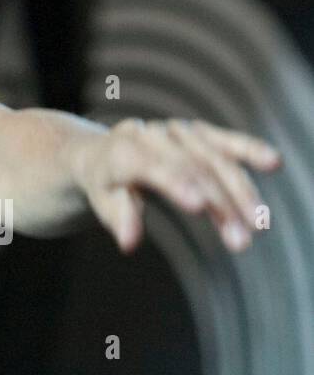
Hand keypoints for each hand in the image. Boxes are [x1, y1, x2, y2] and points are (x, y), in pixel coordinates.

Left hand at [73, 117, 281, 254]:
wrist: (102, 152)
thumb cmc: (105, 182)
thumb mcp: (102, 200)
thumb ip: (118, 217)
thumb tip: (128, 243)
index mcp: (122, 151)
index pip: (149, 166)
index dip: (174, 183)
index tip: (199, 206)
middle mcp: (151, 136)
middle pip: (190, 169)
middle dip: (218, 204)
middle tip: (241, 240)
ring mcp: (175, 131)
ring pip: (213, 159)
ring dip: (240, 192)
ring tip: (258, 225)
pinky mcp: (195, 132)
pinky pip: (225, 140)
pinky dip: (248, 149)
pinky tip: (272, 162)